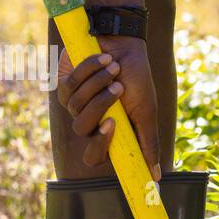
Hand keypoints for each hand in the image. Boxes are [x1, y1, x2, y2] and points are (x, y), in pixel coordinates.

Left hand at [57, 38, 161, 178]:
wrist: (125, 41)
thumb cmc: (137, 77)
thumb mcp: (146, 111)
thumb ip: (147, 142)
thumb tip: (155, 178)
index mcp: (107, 132)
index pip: (93, 156)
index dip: (99, 146)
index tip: (113, 125)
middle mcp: (88, 120)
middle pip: (82, 130)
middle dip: (100, 106)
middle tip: (118, 89)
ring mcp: (73, 102)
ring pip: (75, 106)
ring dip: (98, 83)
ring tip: (114, 68)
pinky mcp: (63, 82)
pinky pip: (70, 84)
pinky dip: (90, 69)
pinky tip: (104, 59)